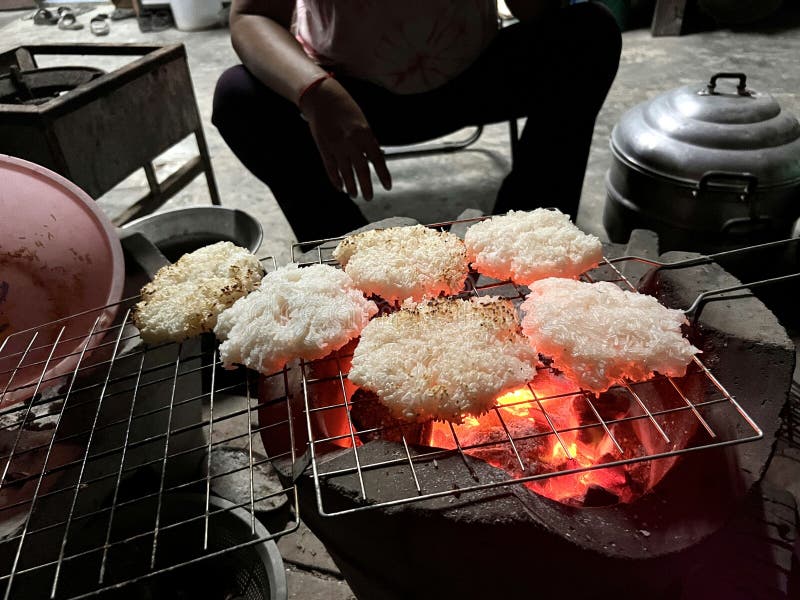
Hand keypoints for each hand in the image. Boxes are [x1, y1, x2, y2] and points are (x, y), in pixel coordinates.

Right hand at [300, 78, 391, 199]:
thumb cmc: (344, 105)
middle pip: (361, 170)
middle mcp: (352, 141)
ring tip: (354, 194)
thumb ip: (367, 139)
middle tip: (369, 197)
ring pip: (346, 172)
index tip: (388, 186)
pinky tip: (340, 187)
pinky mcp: (323, 147)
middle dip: (366, 186)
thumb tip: (374, 157)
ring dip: (351, 186)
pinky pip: (331, 168)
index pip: (377, 159)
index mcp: (364, 132)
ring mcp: (336, 145)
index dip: (383, 174)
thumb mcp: (362, 119)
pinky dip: (335, 179)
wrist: (321, 96)